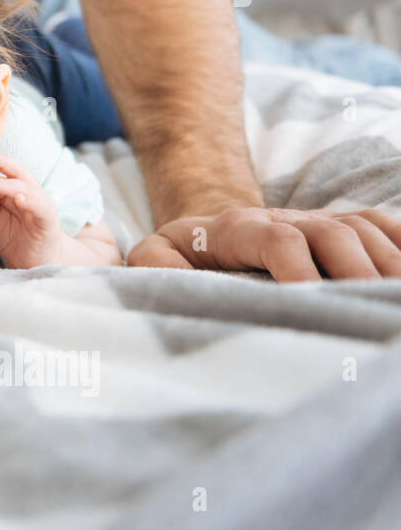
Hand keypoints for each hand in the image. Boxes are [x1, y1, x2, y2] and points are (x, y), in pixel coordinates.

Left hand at [0, 147, 63, 267]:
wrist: (35, 263)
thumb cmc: (14, 239)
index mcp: (13, 191)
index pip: (0, 176)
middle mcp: (28, 193)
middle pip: (16, 172)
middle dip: (2, 161)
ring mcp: (39, 205)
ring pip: (25, 188)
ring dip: (8, 184)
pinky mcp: (48, 219)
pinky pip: (39, 207)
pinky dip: (30, 201)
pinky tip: (19, 200)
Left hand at [127, 206, 400, 280]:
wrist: (210, 232)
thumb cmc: (184, 256)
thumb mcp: (155, 256)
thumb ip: (153, 264)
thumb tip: (163, 278)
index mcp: (240, 228)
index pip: (281, 240)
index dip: (300, 270)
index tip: (312, 305)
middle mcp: (287, 218)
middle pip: (335, 234)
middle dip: (357, 273)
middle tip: (369, 311)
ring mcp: (318, 221)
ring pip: (364, 231)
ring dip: (387, 265)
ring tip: (392, 304)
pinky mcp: (343, 229)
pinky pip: (383, 227)